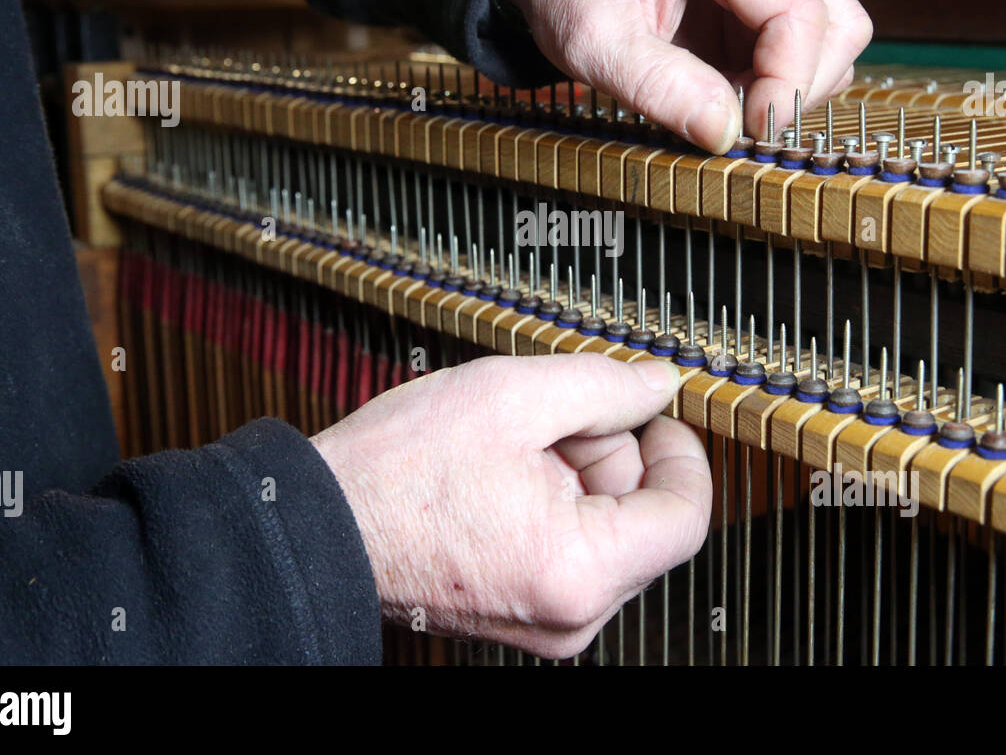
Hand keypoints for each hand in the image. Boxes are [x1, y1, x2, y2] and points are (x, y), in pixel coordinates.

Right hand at [311, 353, 710, 658]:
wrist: (319, 527)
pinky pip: (569, 546)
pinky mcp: (523, 612)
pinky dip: (551, 502)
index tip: (658, 414)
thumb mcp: (512, 397)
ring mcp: (547, 621)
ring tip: (509, 448)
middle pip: (641, 518)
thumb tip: (659, 384)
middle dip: (607, 453)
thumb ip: (605, 386)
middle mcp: (572, 615)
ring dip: (574, 474)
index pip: (686, 516)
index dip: (681, 452)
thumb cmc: (398, 473)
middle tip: (547, 417)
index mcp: (580, 571)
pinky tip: (501, 475)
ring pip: (605, 528)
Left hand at [498, 0, 871, 152]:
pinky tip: (728, 87)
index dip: (788, 81)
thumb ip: (659, 87)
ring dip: (793, 82)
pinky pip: (805, 41)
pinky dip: (778, 77)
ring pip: (833, 31)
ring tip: (728, 101)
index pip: (800, 10)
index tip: (750, 128)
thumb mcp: (593, 44)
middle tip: (742, 120)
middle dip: (799, 83)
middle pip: (835, 19)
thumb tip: (725, 132)